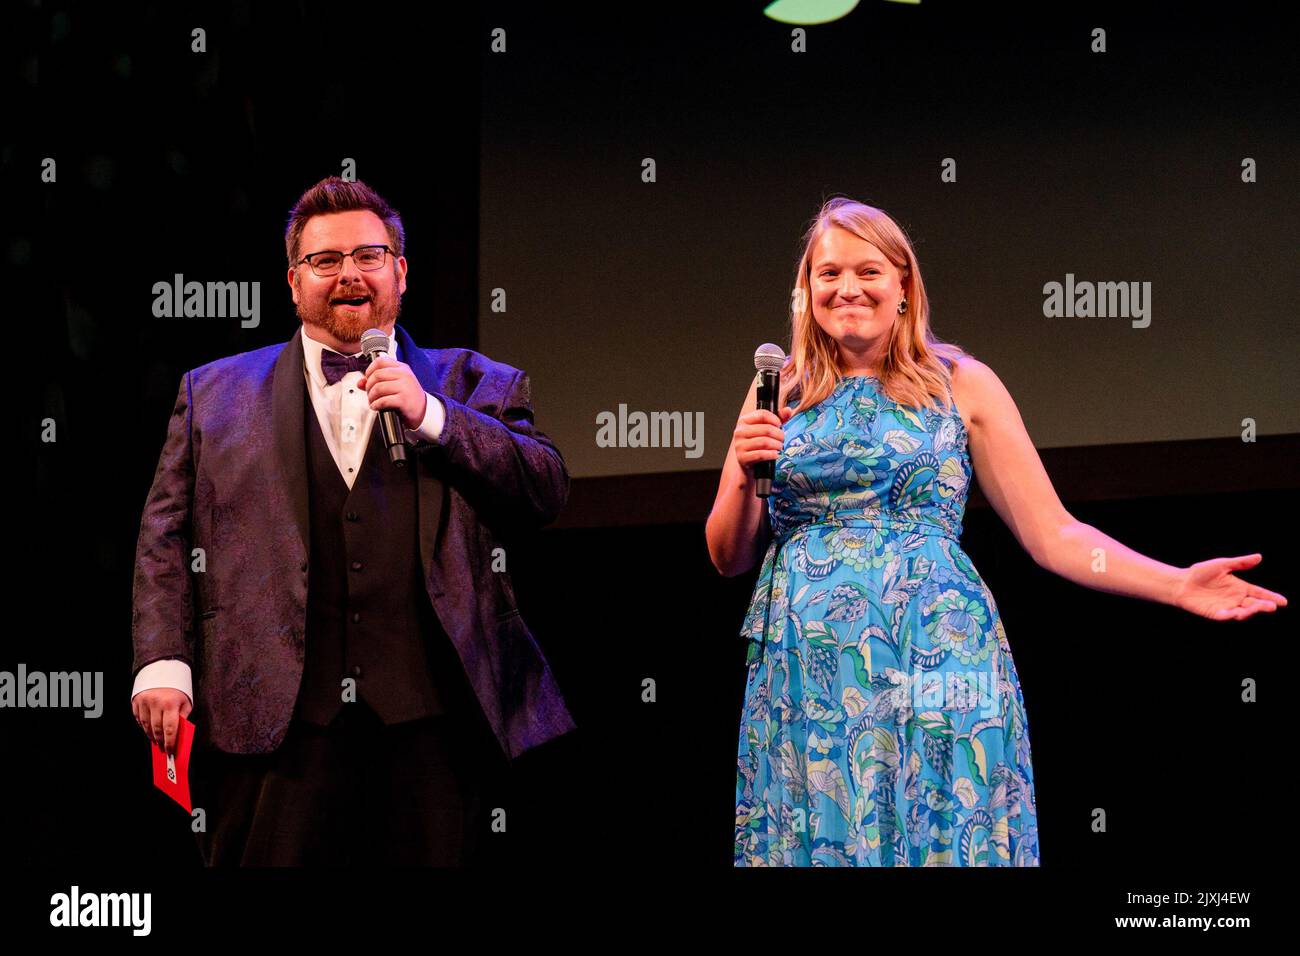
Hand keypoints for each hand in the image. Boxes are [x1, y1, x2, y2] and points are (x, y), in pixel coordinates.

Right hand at [132, 688, 191, 755]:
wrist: (163, 670)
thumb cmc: (177, 688)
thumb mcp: (185, 701)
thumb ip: (182, 717)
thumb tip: (178, 734)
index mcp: (171, 704)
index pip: (170, 729)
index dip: (170, 743)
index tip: (171, 751)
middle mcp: (156, 703)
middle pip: (157, 729)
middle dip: (161, 741)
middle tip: (164, 749)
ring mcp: (144, 702)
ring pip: (146, 725)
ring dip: (151, 736)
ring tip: (156, 741)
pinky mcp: (136, 700)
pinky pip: (138, 718)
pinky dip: (143, 726)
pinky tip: (149, 730)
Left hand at [357, 355, 427, 430]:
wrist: (423, 411)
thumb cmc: (408, 397)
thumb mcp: (395, 384)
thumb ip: (377, 381)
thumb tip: (360, 382)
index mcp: (402, 368)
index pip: (380, 361)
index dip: (369, 370)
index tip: (368, 379)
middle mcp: (404, 375)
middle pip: (376, 375)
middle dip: (369, 386)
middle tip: (370, 393)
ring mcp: (404, 387)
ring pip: (378, 388)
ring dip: (371, 397)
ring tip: (373, 401)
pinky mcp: (403, 400)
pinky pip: (383, 400)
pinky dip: (376, 405)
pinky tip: (376, 406)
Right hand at [733, 405, 793, 485]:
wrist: (746, 461)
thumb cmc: (757, 442)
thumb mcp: (766, 428)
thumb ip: (778, 418)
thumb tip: (788, 410)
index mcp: (744, 421)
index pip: (762, 414)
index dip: (775, 419)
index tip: (780, 425)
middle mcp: (740, 431)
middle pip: (766, 429)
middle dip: (779, 435)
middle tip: (782, 439)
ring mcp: (740, 445)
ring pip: (764, 442)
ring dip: (777, 445)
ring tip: (779, 447)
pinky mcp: (742, 457)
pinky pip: (760, 454)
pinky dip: (771, 455)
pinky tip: (775, 455)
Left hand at [1172, 553, 1287, 620]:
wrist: (1181, 582)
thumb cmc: (1200, 573)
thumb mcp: (1222, 565)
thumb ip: (1240, 563)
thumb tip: (1259, 557)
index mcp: (1240, 587)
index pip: (1259, 593)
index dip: (1271, 597)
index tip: (1283, 602)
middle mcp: (1236, 599)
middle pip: (1254, 604)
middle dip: (1263, 606)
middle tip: (1271, 607)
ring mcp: (1226, 607)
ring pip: (1243, 612)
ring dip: (1249, 612)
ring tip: (1254, 608)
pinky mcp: (1215, 613)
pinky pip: (1225, 616)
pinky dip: (1230, 615)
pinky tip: (1234, 613)